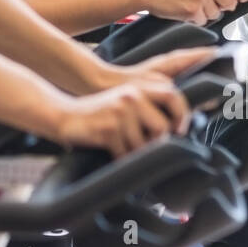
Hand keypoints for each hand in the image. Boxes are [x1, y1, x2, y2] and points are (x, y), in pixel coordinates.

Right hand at [54, 73, 193, 153]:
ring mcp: (120, 112)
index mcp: (138, 88)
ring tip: (121, 147)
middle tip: (145, 147)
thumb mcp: (125, 102)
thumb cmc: (100, 115)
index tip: (178, 129)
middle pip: (162, 127)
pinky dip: (120, 158)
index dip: (181, 114)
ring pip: (144, 145)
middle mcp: (131, 96)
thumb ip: (148, 108)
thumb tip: (177, 129)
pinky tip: (110, 151)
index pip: (173, 95)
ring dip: (134, 153)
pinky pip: (126, 154)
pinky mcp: (109, 129)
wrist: (65, 116)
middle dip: (156, 143)